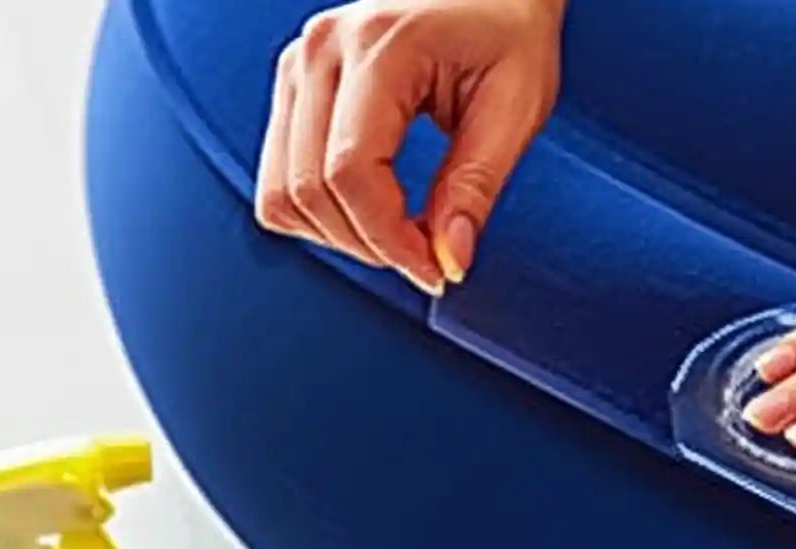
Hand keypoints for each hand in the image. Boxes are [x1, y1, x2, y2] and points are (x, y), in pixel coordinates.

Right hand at [254, 0, 565, 294]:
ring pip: (281, 193)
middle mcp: (322, 49)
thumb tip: (448, 258)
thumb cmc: (510, 30)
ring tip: (401, 233)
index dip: (389, 239)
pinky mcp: (294, 84)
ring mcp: (298, 64)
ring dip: (340, 236)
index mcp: (380, 44)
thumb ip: (477, 185)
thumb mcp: (517, 105)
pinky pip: (279, 177)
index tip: (435, 271)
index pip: (350, 171)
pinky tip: (371, 209)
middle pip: (309, 189)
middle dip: (369, 245)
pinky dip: (320, 214)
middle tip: (428, 257)